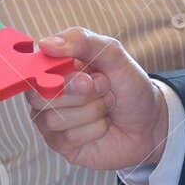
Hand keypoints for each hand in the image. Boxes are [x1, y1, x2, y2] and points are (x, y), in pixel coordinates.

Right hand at [26, 28, 168, 170]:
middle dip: (81, 93)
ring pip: (56, 118)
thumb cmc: (127, 84)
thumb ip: (81, 41)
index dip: (59, 75)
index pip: (34, 69)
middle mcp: (45, 93)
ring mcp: (50, 120)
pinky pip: (68, 137)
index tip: (87, 76)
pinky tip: (103, 124)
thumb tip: (45, 44)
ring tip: (106, 104)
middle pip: (40, 96)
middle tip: (105, 86)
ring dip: (92, 110)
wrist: (150, 120)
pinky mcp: (61, 143)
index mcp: (52, 67)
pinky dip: (95, 129)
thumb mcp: (112, 53)